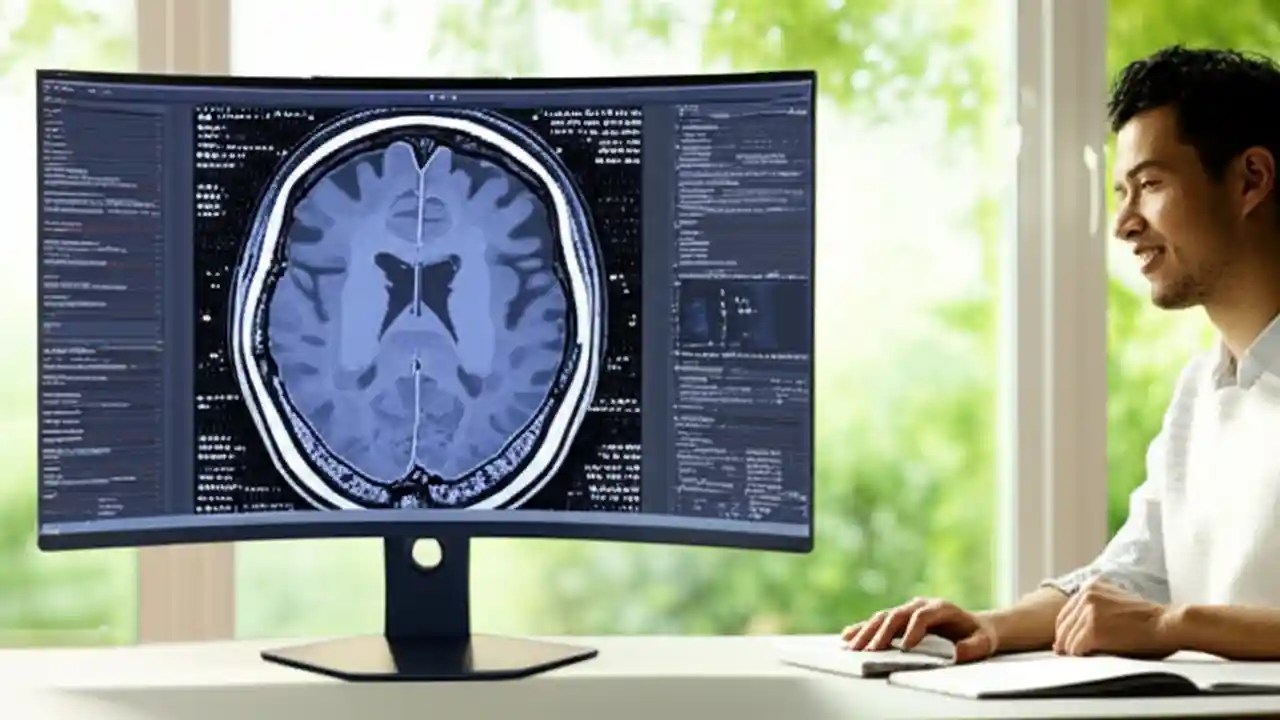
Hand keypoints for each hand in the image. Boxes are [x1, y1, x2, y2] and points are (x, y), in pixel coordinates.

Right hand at [840, 597, 998, 662]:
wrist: (972, 626)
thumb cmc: (977, 635)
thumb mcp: (983, 642)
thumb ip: (973, 647)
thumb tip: (958, 652)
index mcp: (940, 607)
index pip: (922, 615)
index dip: (913, 630)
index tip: (905, 647)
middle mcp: (920, 605)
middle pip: (897, 615)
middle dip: (882, 633)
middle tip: (871, 650)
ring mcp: (907, 610)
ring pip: (883, 617)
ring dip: (867, 632)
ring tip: (853, 647)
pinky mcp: (899, 619)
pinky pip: (878, 622)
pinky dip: (862, 628)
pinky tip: (847, 636)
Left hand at [1053, 580, 1179, 657]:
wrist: (1168, 624)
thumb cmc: (1149, 619)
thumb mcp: (1117, 602)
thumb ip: (1097, 607)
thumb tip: (1075, 628)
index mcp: (1092, 585)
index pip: (1067, 611)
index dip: (1064, 629)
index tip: (1064, 642)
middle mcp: (1088, 594)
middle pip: (1063, 623)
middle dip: (1064, 640)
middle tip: (1065, 653)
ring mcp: (1089, 610)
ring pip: (1067, 637)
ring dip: (1073, 650)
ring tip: (1079, 658)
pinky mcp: (1093, 629)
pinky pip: (1076, 647)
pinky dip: (1079, 655)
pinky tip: (1087, 658)